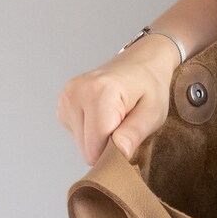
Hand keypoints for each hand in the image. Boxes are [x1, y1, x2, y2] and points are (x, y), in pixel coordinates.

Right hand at [56, 38, 180, 164]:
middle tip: (124, 128)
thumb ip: (134, 134)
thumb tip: (119, 154)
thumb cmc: (150, 87)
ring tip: (115, 119)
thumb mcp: (153, 113)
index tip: (129, 143)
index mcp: (101, 93)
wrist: (141, 63)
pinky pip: (76, 134)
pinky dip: (91, 132)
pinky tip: (103, 117)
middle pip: (86, 149)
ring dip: (99, 140)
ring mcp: (67, 97)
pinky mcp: (63, 104)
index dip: (114, 154)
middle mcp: (78, 93)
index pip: (96, 148)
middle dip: (106, 147)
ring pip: (81, 144)